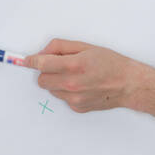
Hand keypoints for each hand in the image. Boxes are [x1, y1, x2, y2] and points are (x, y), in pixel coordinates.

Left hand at [23, 38, 143, 112]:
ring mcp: (74, 99)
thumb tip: (43, 52)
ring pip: (51, 90)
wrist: (128, 84)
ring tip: (75, 76)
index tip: (26, 60)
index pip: (42, 64)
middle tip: (59, 66)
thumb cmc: (111, 63)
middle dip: (46, 71)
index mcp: (74, 65)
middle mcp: (72, 84)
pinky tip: (82, 86)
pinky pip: (62, 98)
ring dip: (56, 82)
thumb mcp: (86, 47)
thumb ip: (61, 47)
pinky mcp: (77, 107)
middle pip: (42, 79)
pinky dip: (67, 91)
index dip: (31, 61)